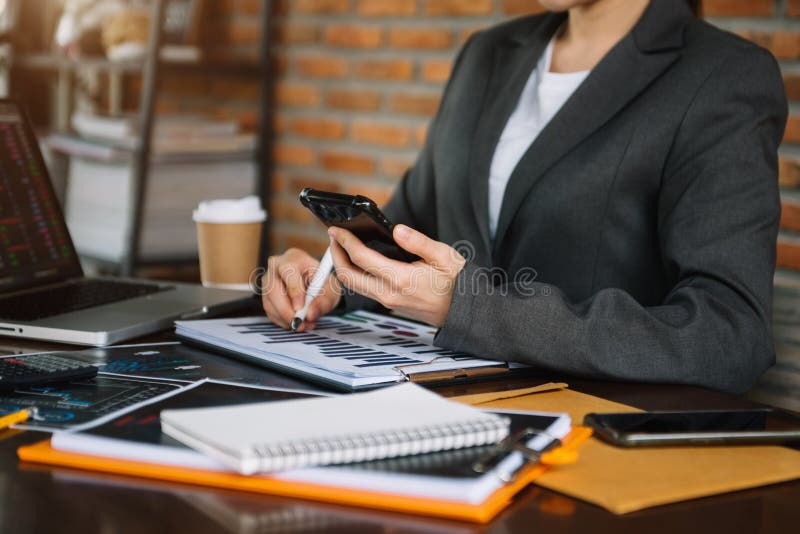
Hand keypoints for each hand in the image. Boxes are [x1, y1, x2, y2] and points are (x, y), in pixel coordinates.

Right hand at [262, 248, 341, 330]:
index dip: (294, 291)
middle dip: (287, 310)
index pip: (288, 271)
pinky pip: (270, 312)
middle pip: (273, 289)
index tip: (300, 307)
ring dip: (287, 318)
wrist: (313, 283)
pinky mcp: (265, 296)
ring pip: (270, 303)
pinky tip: (298, 320)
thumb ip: (324, 300)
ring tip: (305, 323)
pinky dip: (284, 321)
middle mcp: (276, 267)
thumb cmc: (321, 281)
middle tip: (301, 321)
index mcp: (294, 258)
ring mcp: (267, 281)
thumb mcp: (331, 289)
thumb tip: (310, 314)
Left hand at [328, 224, 465, 326]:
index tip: (337, 230)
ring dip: (343, 265)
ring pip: (353, 285)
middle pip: (348, 276)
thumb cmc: (457, 283)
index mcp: (401, 279)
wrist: (463, 312)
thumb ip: (418, 242)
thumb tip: (397, 230)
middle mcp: (389, 294)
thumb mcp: (444, 256)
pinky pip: (364, 289)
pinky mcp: (390, 304)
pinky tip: (358, 260)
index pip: (362, 258)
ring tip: (342, 246)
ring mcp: (388, 302)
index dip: (346, 242)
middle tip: (334, 237)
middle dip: (336, 255)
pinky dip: (354, 273)